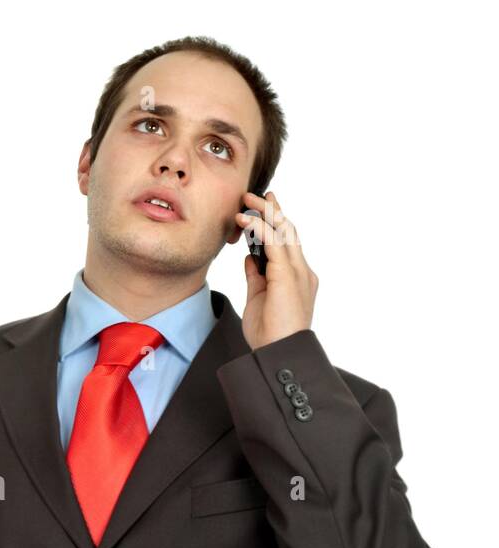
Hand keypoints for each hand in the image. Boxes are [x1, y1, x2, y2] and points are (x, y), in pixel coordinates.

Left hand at [234, 190, 317, 349]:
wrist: (279, 353)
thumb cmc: (269, 333)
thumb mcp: (258, 298)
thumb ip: (256, 276)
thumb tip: (249, 258)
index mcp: (296, 277)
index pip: (286, 243)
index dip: (274, 223)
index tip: (261, 207)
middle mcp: (301, 271)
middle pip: (288, 232)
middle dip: (272, 211)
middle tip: (256, 194)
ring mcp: (297, 272)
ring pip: (284, 232)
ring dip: (265, 213)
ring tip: (248, 199)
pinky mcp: (288, 276)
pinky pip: (274, 244)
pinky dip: (260, 229)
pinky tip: (246, 219)